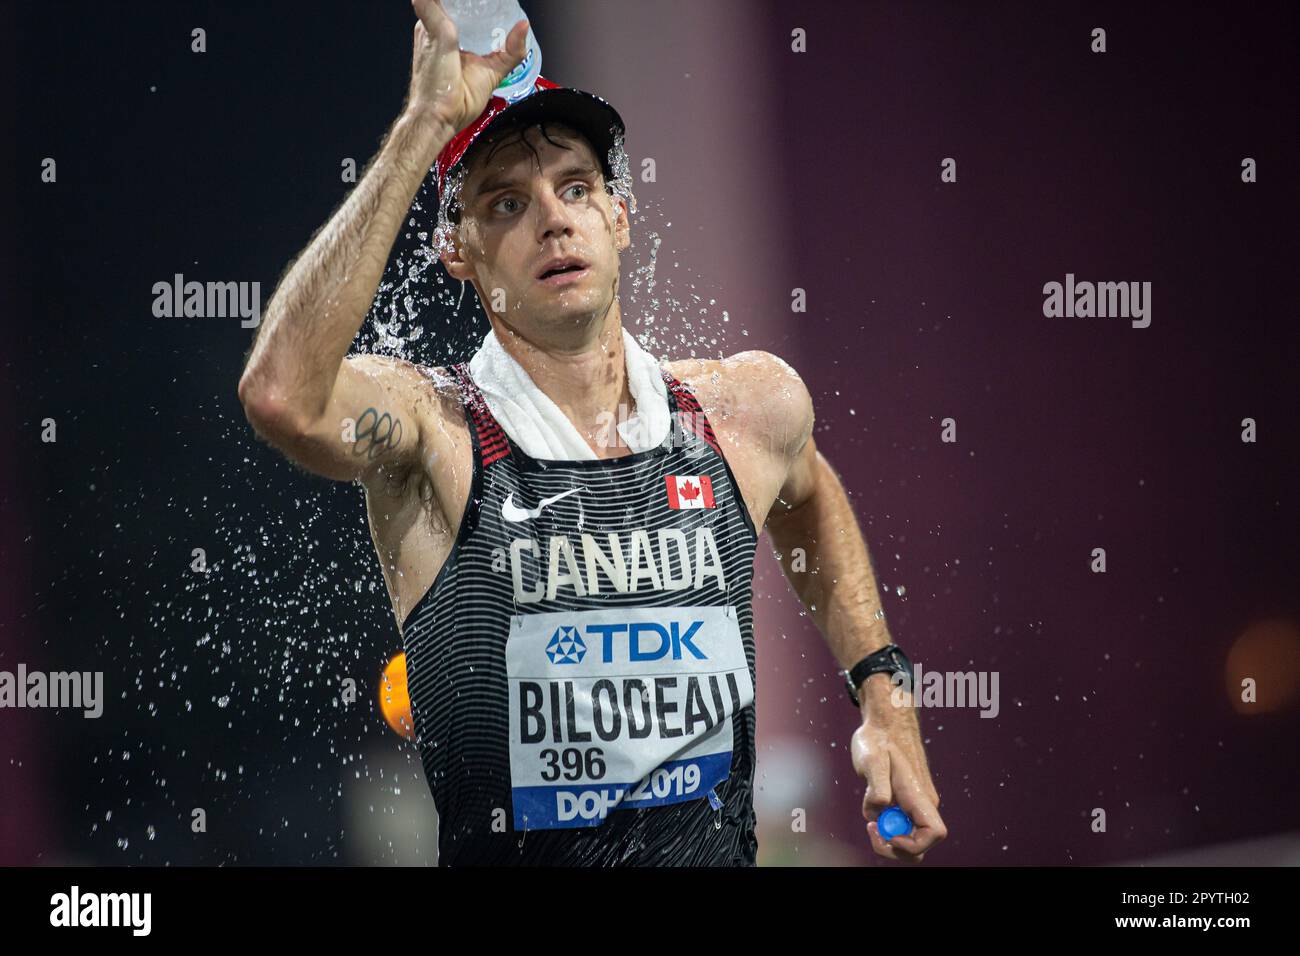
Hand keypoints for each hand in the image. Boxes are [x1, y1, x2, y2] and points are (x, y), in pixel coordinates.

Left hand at [405, 0, 529, 135]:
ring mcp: (474, 55)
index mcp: (437, 27)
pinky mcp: (490, 70)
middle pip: (474, 15)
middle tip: (496, 0)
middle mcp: (456, 40)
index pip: (453, 4)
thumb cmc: (432, 83)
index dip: (467, 0)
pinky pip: (508, 53)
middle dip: (485, 7)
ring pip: (492, 32)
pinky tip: (520, 29)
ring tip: (507, 7)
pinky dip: (517, 41)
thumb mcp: (434, 37)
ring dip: (501, 21)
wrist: (442, 117)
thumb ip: (431, 11)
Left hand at [850, 720, 947, 861]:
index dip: (913, 845)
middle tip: (871, 827)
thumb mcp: (871, 758)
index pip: (934, 833)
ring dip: (887, 835)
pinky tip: (873, 805)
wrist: (885, 724)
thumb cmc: (878, 739)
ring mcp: (916, 806)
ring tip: (870, 813)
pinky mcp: (908, 805)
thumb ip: (877, 784)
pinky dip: (885, 824)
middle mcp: (922, 804)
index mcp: (918, 795)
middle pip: (919, 846)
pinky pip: (901, 826)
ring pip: (908, 838)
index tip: (888, 834)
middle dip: (893, 847)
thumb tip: (882, 807)